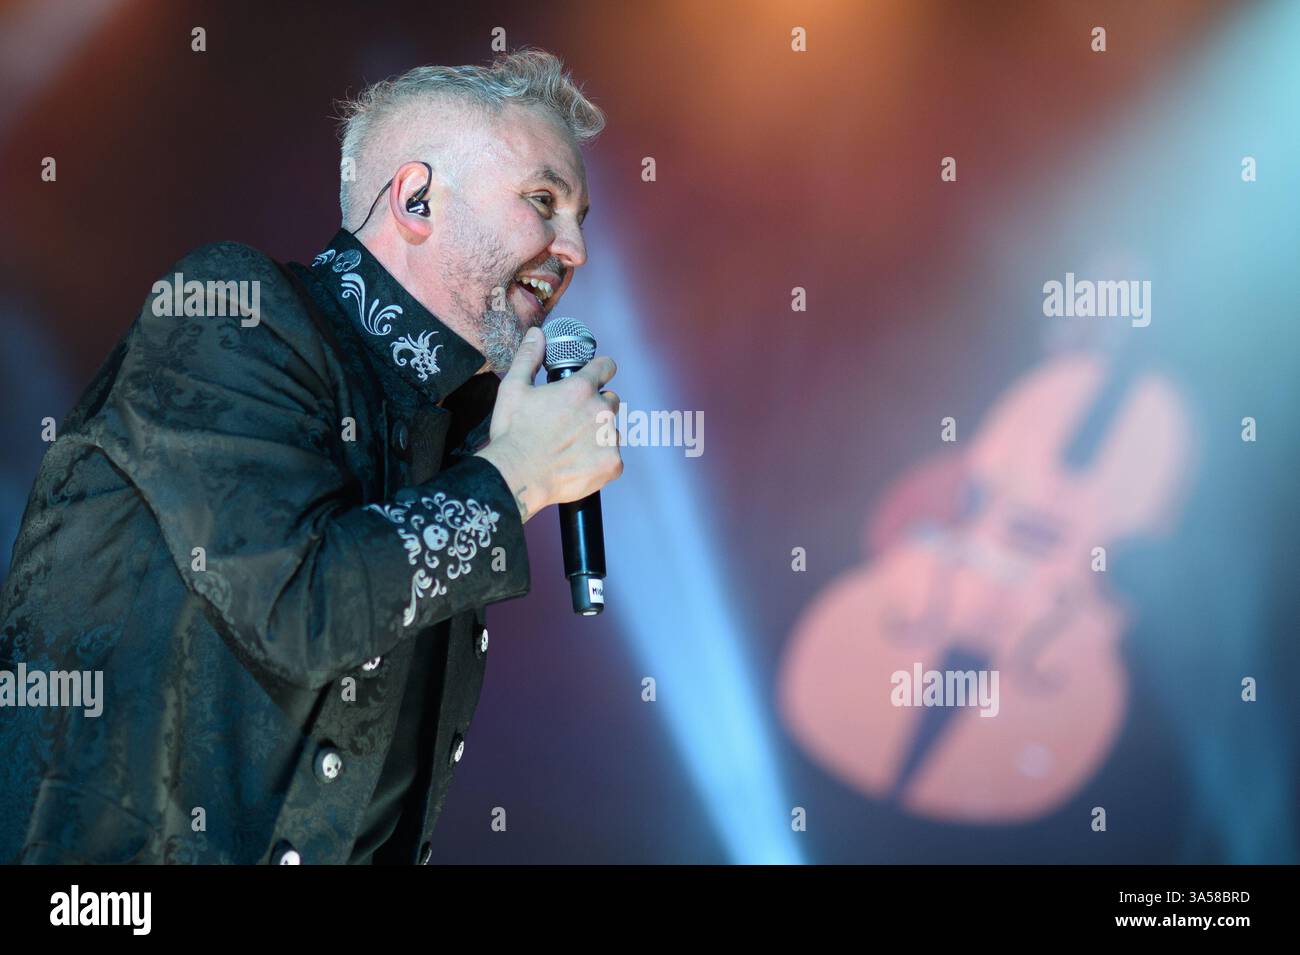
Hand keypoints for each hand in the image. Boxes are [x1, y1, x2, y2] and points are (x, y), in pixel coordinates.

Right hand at [475, 326, 622, 522]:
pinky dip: (599, 462)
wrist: (516, 476)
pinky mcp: (612, 464)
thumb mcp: (513, 388)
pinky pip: (612, 458)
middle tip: (571, 422)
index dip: (601, 369)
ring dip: (598, 436)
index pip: (606, 367)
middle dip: (595, 408)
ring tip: (571, 447)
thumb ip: (528, 357)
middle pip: (610, 401)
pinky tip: (577, 464)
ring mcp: (609, 439)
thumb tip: (537, 333)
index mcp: (580, 389)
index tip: (596, 376)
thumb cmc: (513, 433)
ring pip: (612, 432)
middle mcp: (600, 411)